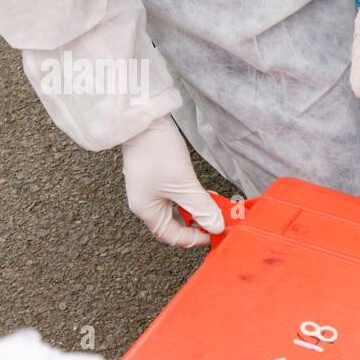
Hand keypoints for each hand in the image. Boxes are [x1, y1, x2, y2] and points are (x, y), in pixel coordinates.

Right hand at [121, 116, 223, 246]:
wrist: (143, 120)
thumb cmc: (157, 152)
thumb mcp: (183, 184)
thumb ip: (201, 207)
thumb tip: (216, 227)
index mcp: (146, 210)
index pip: (172, 236)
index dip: (195, 238)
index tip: (215, 233)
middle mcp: (146, 202)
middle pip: (174, 224)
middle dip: (196, 224)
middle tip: (217, 220)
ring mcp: (150, 189)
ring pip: (177, 209)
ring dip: (196, 209)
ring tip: (213, 205)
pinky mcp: (156, 177)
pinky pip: (176, 195)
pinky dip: (191, 197)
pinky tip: (203, 192)